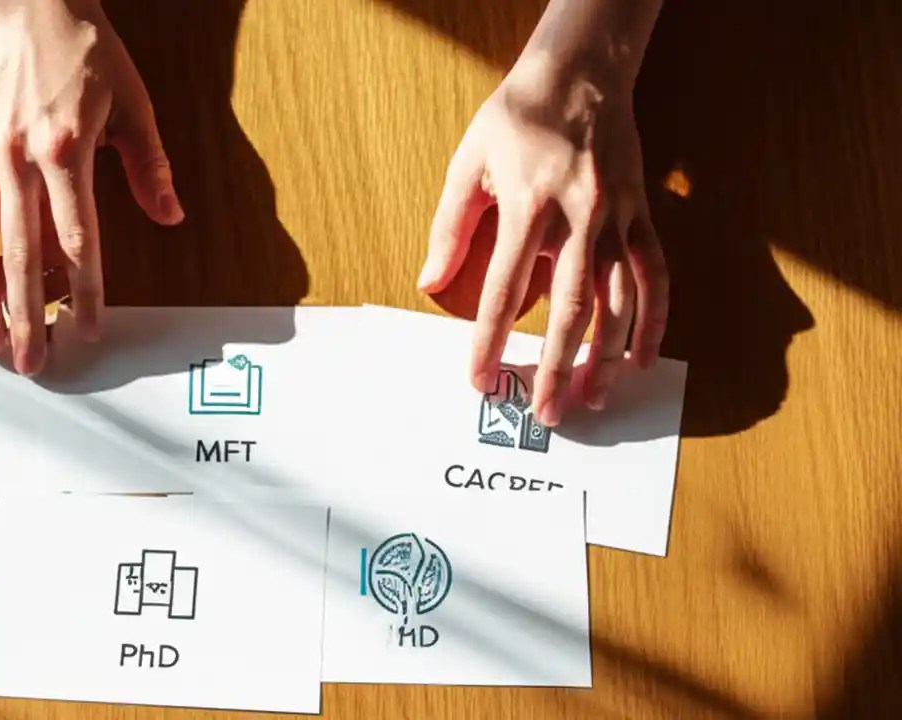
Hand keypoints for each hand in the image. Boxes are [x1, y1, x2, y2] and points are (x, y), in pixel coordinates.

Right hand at [0, 0, 184, 374]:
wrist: (33, 3)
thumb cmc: (88, 53)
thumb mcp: (135, 105)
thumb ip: (151, 167)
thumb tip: (170, 218)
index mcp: (66, 152)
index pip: (77, 241)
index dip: (84, 291)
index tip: (89, 329)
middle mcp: (17, 159)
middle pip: (21, 256)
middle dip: (29, 316)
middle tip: (33, 363)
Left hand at [419, 52, 668, 425]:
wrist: (580, 75)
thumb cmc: (517, 119)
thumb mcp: (468, 163)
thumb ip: (450, 227)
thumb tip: (429, 283)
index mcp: (527, 206)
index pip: (504, 289)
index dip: (490, 340)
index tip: (480, 379)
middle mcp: (578, 218)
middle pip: (570, 307)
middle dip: (557, 366)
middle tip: (545, 413)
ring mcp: (617, 219)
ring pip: (620, 300)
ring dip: (606, 357)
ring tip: (591, 400)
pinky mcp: (642, 217)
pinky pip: (655, 277)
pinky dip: (652, 321)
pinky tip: (640, 359)